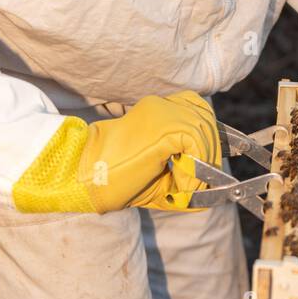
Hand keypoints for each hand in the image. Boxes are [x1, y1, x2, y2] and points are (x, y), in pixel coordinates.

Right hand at [12, 92, 220, 213]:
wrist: (83, 177)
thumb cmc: (115, 178)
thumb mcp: (159, 176)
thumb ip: (185, 176)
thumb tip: (214, 193)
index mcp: (160, 110)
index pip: (199, 111)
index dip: (211, 138)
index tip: (211, 164)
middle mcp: (163, 105)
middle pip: (207, 120)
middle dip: (210, 154)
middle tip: (196, 183)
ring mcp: (162, 112)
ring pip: (205, 132)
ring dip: (202, 166)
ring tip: (183, 188)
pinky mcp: (162, 126)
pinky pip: (196, 144)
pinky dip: (194, 169)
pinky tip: (179, 185)